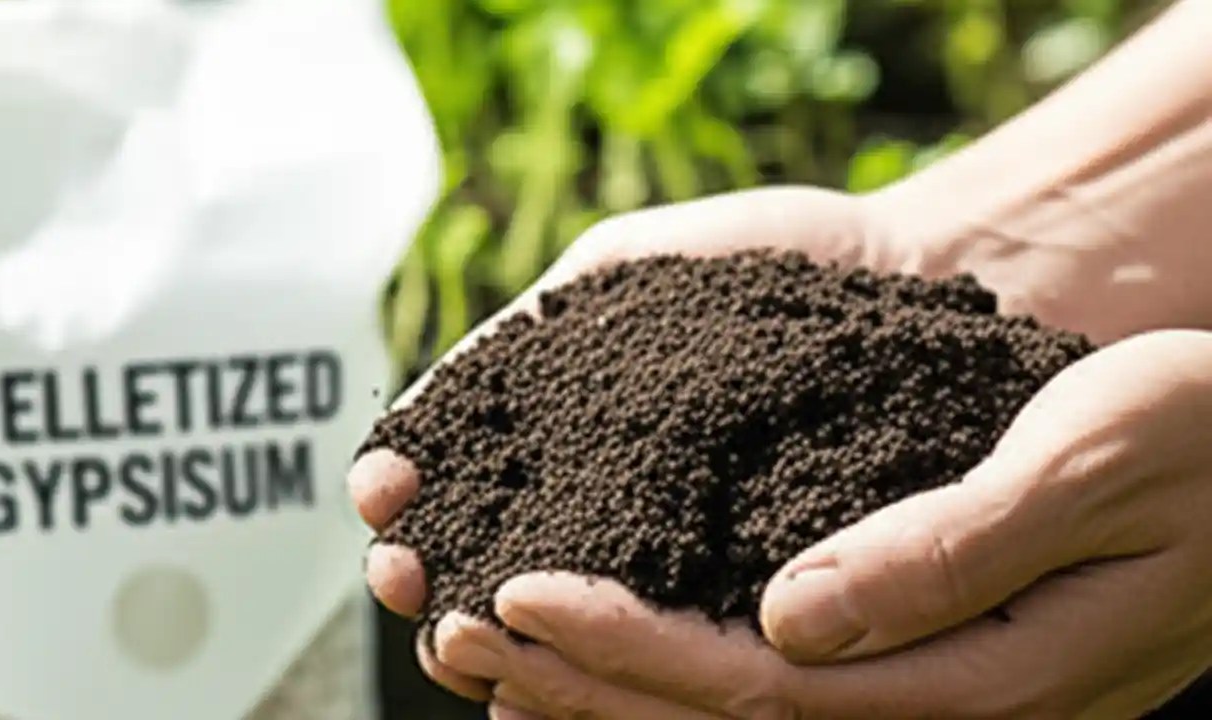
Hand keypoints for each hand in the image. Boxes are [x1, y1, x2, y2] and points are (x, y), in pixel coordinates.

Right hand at [350, 186, 910, 701]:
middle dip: (439, 571)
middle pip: (502, 555)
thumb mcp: (626, 273)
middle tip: (401, 577)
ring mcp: (678, 552)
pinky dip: (612, 657)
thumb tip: (419, 406)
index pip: (468, 473)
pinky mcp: (753, 592)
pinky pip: (679, 633)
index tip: (382, 492)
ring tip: (457, 635)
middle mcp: (613, 503)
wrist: (901, 270)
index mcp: (568, 434)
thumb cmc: (761, 259)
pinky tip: (555, 678)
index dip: (415, 486)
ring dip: (504, 634)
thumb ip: (531, 331)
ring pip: (575, 613)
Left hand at [440, 330, 1211, 717]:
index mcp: (969, 678)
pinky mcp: (917, 656)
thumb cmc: (1192, 439)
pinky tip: (596, 651)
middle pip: (717, 717)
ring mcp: (925, 694)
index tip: (514, 596)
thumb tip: (791, 616)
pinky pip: (769, 680)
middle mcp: (934, 707)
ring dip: (600, 683)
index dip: (620, 648)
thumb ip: (948, 551)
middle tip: (452, 628)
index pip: (752, 686)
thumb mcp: (1089, 470)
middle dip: (577, 677)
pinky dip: (665, 669)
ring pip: (730, 712)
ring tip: (484, 646)